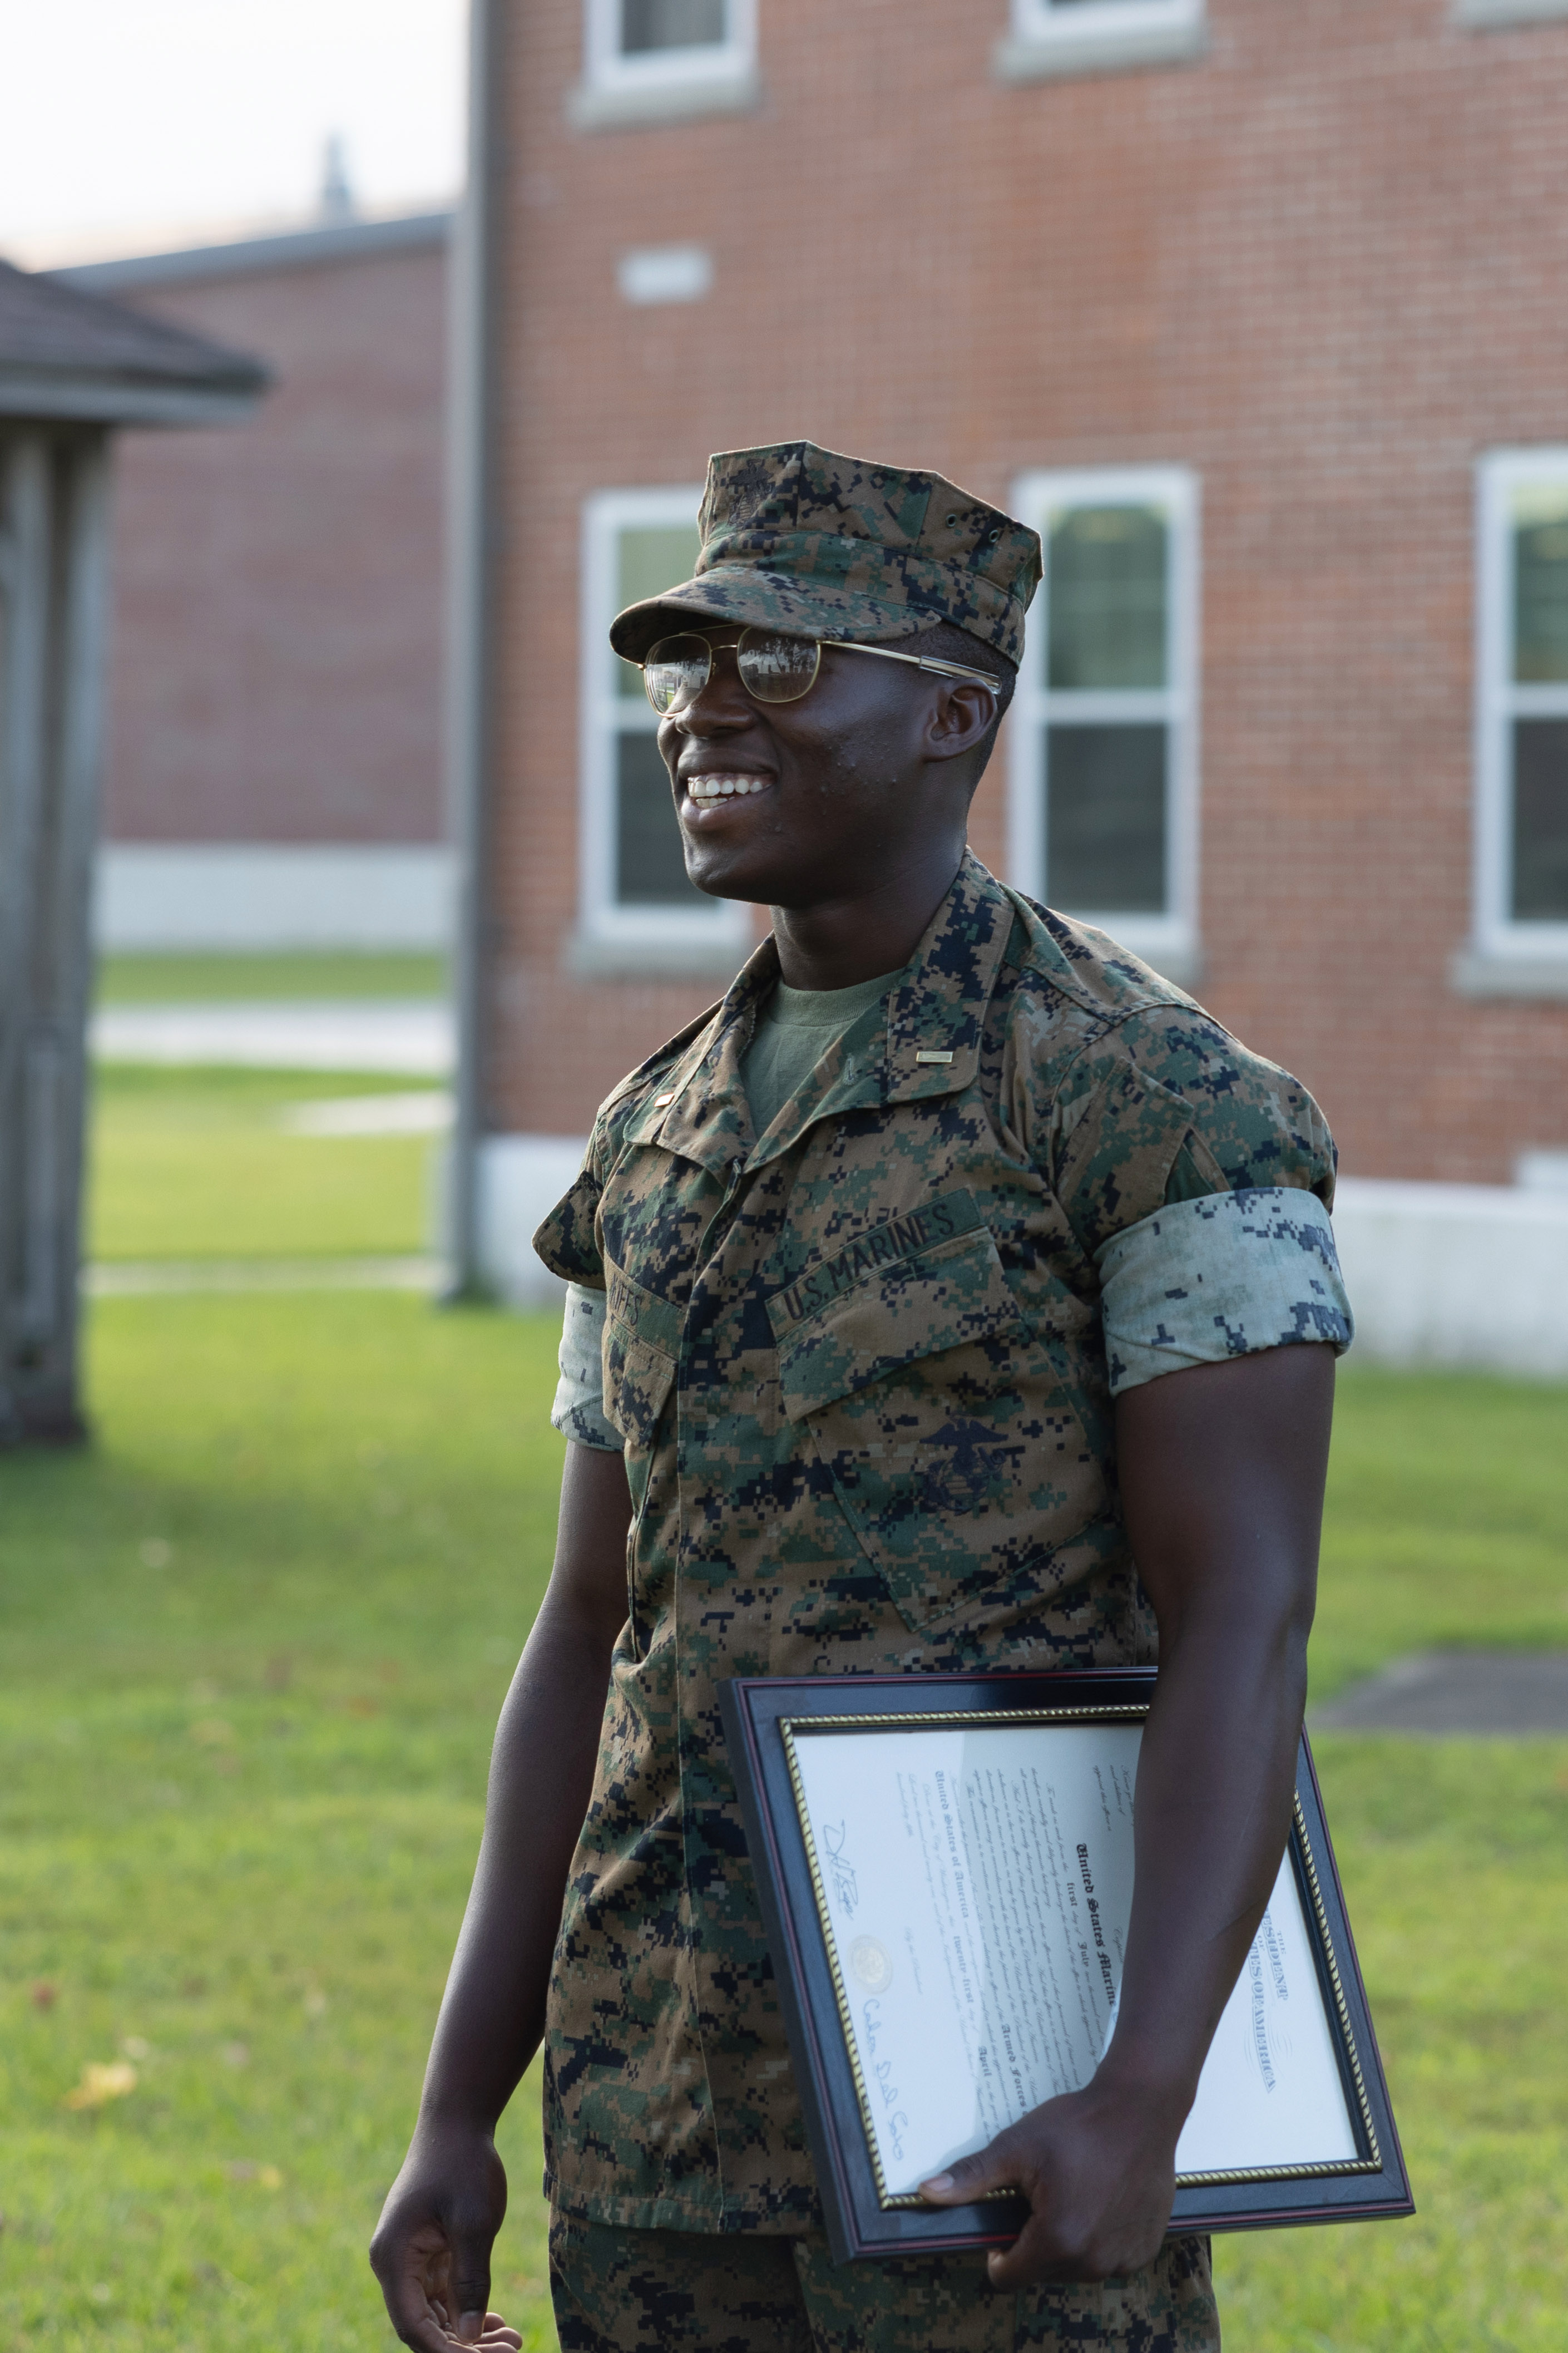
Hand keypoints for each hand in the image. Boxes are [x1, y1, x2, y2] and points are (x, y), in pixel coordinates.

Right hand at [369, 2124, 521, 2349]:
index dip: (446, 2352)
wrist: (457, 2124)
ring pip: (435, 2316)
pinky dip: (467, 2313)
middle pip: (424, 2327)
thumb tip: (468, 2337)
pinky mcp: (428, 2256)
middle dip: (464, 2347)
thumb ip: (470, 2279)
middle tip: (512, 2349)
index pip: (413, 2326)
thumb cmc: (463, 2165)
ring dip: (469, 2333)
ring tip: (513, 2339)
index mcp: (394, 2259)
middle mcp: (395, 2266)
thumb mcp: (474, 2221)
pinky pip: (443, 2298)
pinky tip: (498, 2323)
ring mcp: (410, 2262)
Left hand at [918, 2076, 1180, 2288]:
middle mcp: (1093, 2262)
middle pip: (1041, 2273)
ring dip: (1066, 2243)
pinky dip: (1099, 2240)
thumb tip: (927, 2192)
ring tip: (1072, 2195)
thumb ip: (972, 2177)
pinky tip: (1101, 2202)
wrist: (1140, 2109)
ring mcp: (1122, 2260)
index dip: (998, 2253)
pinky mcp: (1144, 2251)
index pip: (1008, 2278)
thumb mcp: (1017, 2146)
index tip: (1007, 2217)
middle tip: (1042, 2197)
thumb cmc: (1077, 2125)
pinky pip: (1108, 2261)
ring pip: (1075, 2269)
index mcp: (1057, 2240)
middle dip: (1033, 2244)